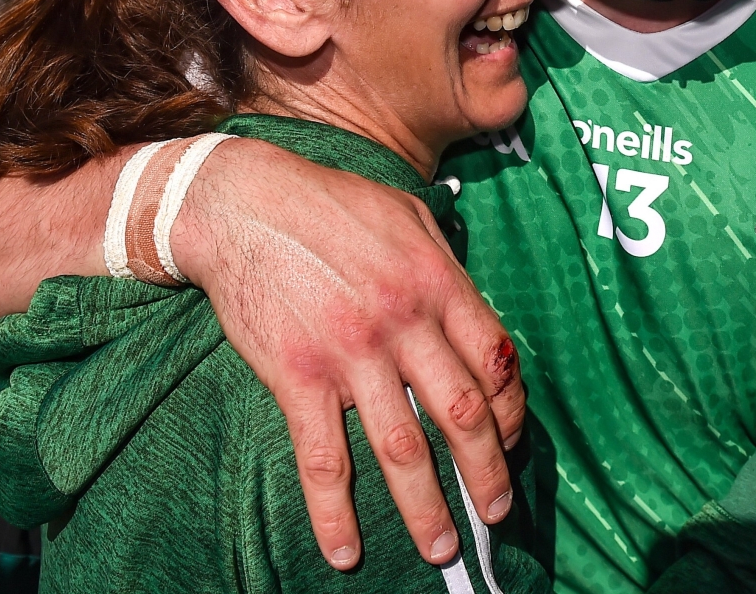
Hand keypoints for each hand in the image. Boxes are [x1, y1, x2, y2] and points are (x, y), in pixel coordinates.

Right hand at [170, 148, 523, 570]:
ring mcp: (351, 354)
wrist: (243, 204)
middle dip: (486, 473)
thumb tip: (477, 323)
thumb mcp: (409, 217)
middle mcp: (403, 322)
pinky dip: (335, 513)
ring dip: (426, 508)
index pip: (495, 360)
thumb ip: (448, 268)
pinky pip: (323, 460)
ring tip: (442, 548)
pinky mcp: (298, 377)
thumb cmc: (332, 205)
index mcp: (438, 282)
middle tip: (496, 512)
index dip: (512, 410)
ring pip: (403, 448)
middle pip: (462, 415)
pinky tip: (345, 551)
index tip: (512, 439)